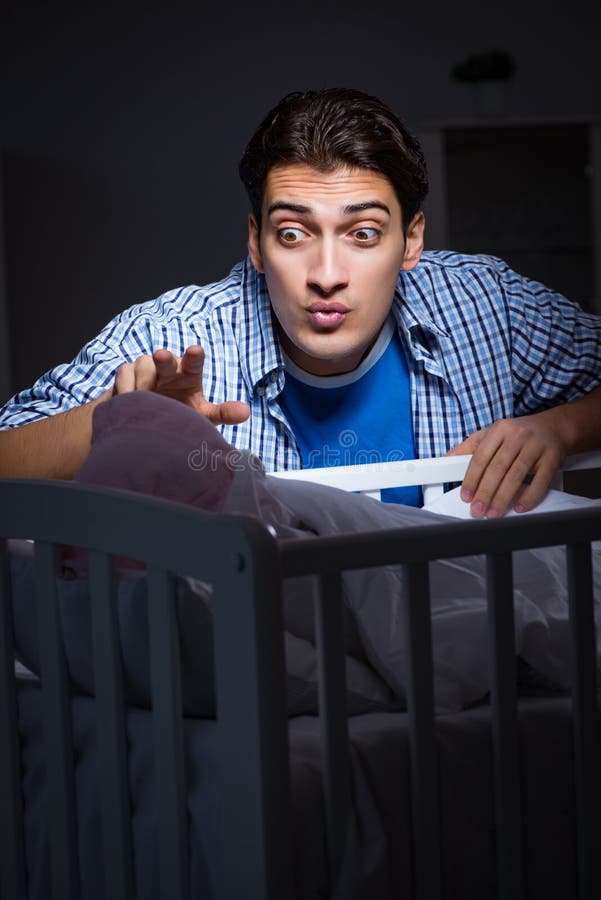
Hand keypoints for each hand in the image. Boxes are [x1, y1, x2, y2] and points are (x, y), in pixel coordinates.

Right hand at [113, 345, 249, 425]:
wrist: (147, 418)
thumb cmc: (180, 412)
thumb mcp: (202, 415)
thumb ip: (222, 413)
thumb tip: (246, 412)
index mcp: (189, 375)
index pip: (194, 363)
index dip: (194, 356)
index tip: (195, 350)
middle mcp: (169, 368)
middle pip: (166, 359)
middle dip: (164, 358)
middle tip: (162, 356)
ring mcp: (147, 366)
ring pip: (143, 367)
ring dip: (143, 387)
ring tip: (145, 403)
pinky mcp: (127, 370)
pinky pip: (124, 374)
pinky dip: (126, 389)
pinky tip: (129, 401)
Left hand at [446, 415, 565, 517]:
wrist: (554, 428)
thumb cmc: (519, 433)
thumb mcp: (492, 434)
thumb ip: (470, 447)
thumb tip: (448, 458)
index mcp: (500, 429)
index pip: (481, 457)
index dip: (472, 479)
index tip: (466, 496)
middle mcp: (518, 435)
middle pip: (497, 468)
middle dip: (485, 492)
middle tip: (477, 510)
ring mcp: (537, 446)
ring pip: (516, 475)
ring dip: (503, 498)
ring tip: (493, 513)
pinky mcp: (552, 458)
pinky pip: (540, 481)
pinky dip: (529, 496)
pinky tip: (519, 507)